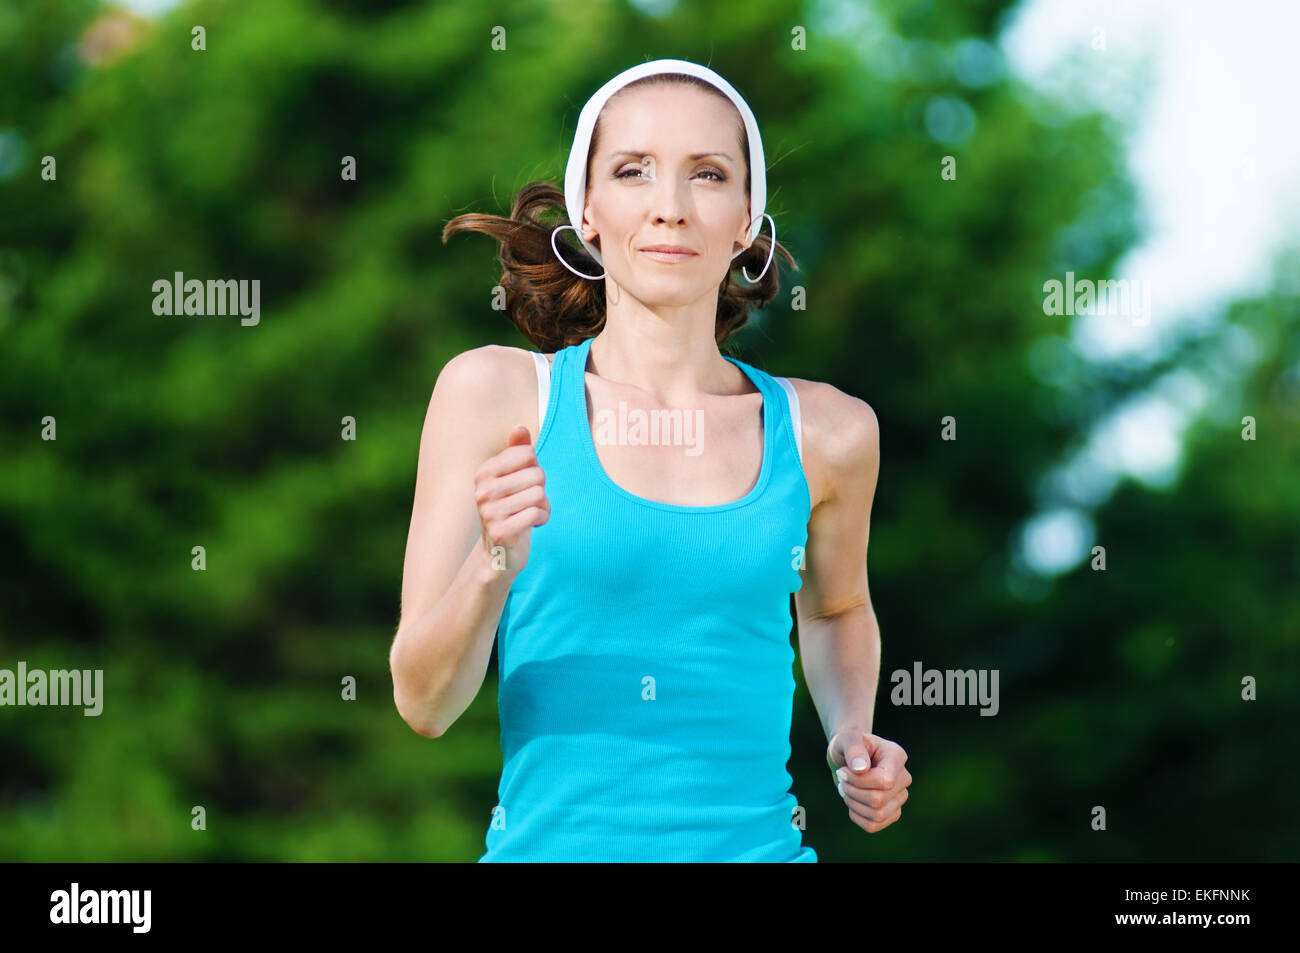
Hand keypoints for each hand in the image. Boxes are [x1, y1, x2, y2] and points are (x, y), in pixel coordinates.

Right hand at [474, 425, 549, 573]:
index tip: (526, 483)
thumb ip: (518, 451)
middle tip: (530, 502)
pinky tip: (534, 524)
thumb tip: (519, 427)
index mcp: (484, 472)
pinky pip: (537, 513)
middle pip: (537, 474)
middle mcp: (482, 490)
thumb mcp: (514, 478)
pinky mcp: (501, 531)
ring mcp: (489, 512)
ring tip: (532, 513)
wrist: (500, 553)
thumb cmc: (512, 509)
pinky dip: (543, 518)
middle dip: (542, 489)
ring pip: (539, 494)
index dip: (536, 468)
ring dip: (544, 506)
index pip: (528, 454)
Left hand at [826, 728, 910, 833]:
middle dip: (852, 791)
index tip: (842, 771)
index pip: (885, 781)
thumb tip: (861, 769)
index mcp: (896, 756)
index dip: (859, 781)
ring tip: (845, 789)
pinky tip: (851, 802)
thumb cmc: (848, 745)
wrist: (847, 757)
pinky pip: (874, 825)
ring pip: (877, 814)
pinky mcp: (891, 812)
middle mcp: (903, 778)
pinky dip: (857, 816)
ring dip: (853, 804)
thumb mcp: (847, 739)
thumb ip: (854, 748)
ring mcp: (899, 797)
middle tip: (841, 779)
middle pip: (878, 799)